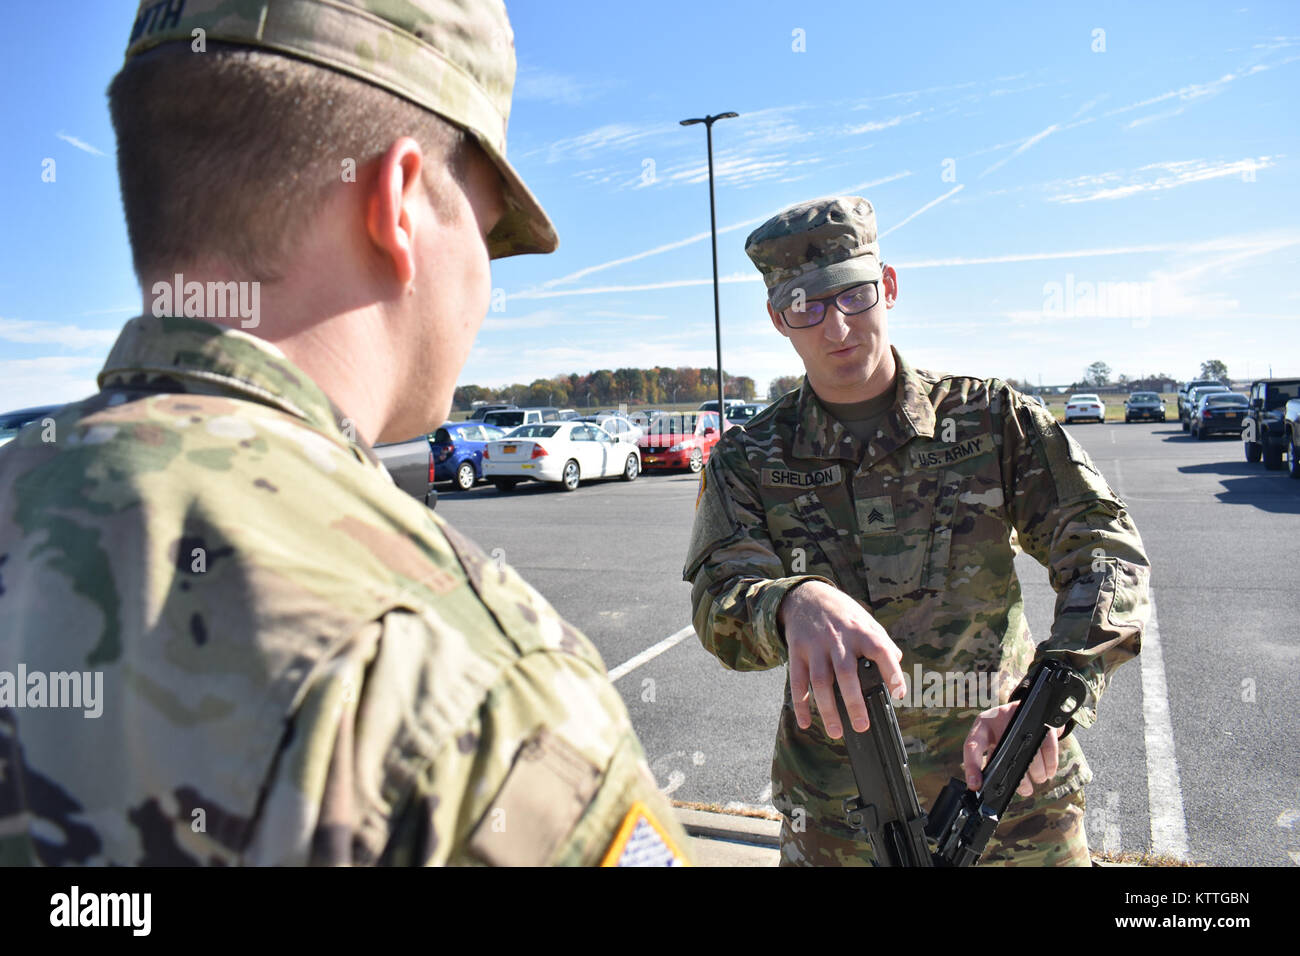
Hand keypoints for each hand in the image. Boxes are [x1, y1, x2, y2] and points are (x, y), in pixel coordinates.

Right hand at [777, 581, 904, 738]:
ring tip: (836, 732)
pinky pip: (797, 681)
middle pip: (845, 673)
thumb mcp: (865, 620)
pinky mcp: (797, 652)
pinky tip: (806, 723)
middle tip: (862, 726)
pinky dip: (801, 704)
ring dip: (827, 709)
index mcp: (860, 631)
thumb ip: (881, 641)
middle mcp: (837, 639)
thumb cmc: (842, 614)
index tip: (899, 694)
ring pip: (820, 681)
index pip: (880, 650)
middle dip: (854, 702)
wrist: (806, 596)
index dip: (891, 671)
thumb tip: (897, 661)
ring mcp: (815, 646)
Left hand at [963, 701, 1063, 797]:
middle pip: (1008, 755)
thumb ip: (990, 758)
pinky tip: (1048, 771)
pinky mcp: (1039, 718)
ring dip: (1037, 773)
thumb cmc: (1002, 729)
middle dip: (1019, 778)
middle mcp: (998, 718)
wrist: (1024, 708)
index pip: (972, 745)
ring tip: (1039, 778)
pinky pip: (1048, 746)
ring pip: (1031, 753)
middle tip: (1025, 790)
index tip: (976, 786)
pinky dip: (1050, 764)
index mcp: (982, 726)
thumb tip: (985, 788)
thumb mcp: (991, 739)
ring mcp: (1020, 717)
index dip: (972, 766)